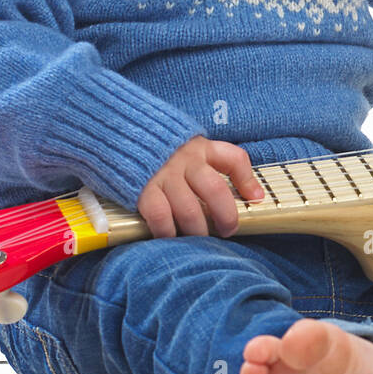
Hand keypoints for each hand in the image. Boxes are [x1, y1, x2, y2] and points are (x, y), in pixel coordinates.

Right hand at [137, 136, 265, 238]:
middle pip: (215, 192)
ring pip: (190, 211)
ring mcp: (163, 175)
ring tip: (200, 239)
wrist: (116, 134)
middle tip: (227, 231)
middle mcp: (185, 160)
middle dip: (226, 217)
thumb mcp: (190, 147)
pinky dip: (168, 232)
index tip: (255, 200)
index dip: (248, 181)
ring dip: (198, 231)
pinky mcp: (142, 190)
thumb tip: (256, 195)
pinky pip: (161, 217)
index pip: (233, 158)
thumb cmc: (159, 150)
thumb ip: (219, 165)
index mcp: (200, 147)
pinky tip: (170, 237)